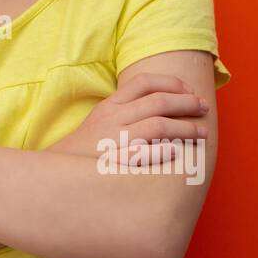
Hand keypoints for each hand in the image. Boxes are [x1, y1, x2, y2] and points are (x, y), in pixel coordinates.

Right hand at [46, 72, 207, 165]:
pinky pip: (145, 153)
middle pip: (158, 102)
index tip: (190, 90)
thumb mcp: (100, 122)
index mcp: (109, 105)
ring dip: (186, 127)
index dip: (172, 83)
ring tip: (201, 133)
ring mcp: (113, 140)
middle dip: (187, 103)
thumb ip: (124, 111)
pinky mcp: (113, 163)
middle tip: (204, 108)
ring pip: (159, 125)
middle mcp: (112, 118)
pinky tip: (178, 152)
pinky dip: (165, 151)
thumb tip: (159, 104)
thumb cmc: (84, 152)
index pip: (144, 82)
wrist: (54, 176)